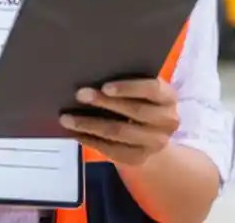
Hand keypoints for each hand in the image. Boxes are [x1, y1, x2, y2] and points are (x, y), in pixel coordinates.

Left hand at [58, 79, 179, 167]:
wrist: (150, 136)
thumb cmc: (138, 102)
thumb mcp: (139, 90)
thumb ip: (125, 81)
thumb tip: (91, 74)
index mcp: (168, 97)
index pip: (152, 89)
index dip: (128, 88)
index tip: (105, 86)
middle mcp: (167, 121)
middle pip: (134, 111)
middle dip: (104, 103)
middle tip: (79, 94)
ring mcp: (155, 143)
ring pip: (119, 132)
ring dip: (89, 124)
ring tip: (66, 118)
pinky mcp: (138, 159)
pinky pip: (111, 150)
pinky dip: (90, 140)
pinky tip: (75, 132)